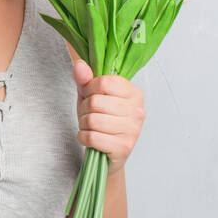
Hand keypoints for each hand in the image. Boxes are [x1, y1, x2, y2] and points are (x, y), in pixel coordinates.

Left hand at [69, 56, 144, 176]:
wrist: (105, 153)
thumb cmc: (101, 120)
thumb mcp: (91, 96)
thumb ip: (85, 79)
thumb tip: (79, 64)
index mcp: (134, 93)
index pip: (104, 82)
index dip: (89, 88)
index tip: (90, 96)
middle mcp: (138, 111)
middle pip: (96, 102)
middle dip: (84, 109)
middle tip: (89, 115)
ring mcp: (133, 130)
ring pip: (93, 120)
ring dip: (83, 124)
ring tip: (90, 127)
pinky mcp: (124, 147)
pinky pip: (92, 137)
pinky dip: (83, 138)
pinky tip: (89, 138)